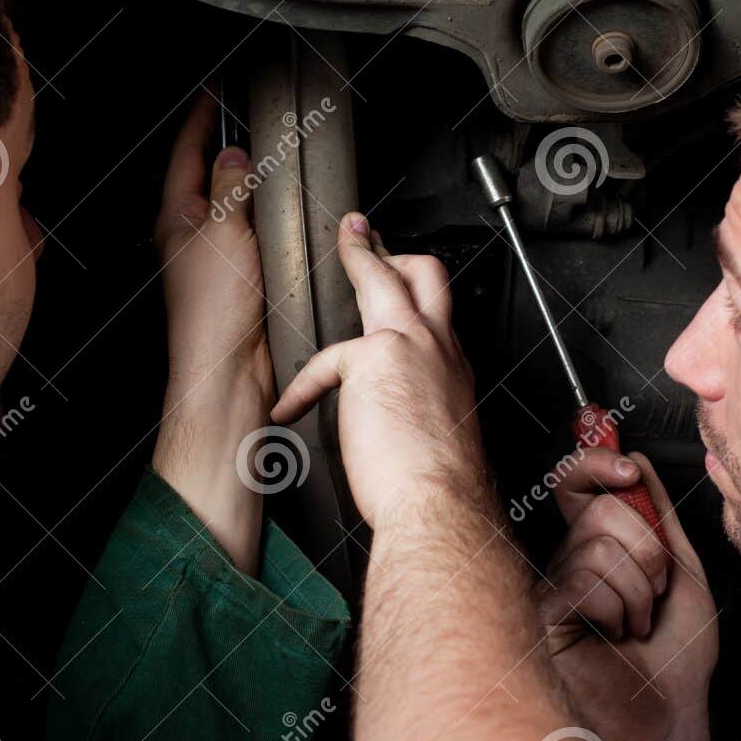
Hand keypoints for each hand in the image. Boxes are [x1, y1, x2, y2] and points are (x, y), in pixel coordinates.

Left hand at [154, 89, 272, 399]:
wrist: (228, 368)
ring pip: (231, 206)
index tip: (214, 88)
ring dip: (248, 182)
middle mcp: (192, 236)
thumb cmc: (214, 308)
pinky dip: (266, 216)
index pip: (187, 152)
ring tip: (267, 154)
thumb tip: (234, 156)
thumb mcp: (223, 232)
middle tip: (241, 111)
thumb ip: (230, 189)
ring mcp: (215, 258)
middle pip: (206, 176)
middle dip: (222, 144)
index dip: (201, 116)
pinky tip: (283, 213)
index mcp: (177, 217)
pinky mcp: (240, 279)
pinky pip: (253, 234)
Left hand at [271, 214, 492, 530]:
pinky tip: (289, 407)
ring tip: (341, 243)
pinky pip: (324, 362)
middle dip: (391, 249)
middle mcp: (437, 348)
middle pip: (424, 274)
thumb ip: (420, 410)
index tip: (401, 292)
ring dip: (357, 253)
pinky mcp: (372, 359)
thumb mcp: (439, 436)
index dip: (417, 299)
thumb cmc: (437, 485)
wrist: (439, 505)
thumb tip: (397, 419)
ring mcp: (409, 345)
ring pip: (384, 277)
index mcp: (451, 369)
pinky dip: (302, 389)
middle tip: (366, 235)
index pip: (435, 317)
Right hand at [540, 447, 720, 740]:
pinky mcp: (545, 615)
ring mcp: (553, 586)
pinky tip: (616, 637)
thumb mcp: (682, 569)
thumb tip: (636, 457)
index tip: (628, 470)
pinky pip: (586, 581)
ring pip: (599, 544)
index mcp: (596, 543)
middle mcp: (569, 559)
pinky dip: (620, 610)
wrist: (671, 713)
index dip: (594, 460)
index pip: (575, 480)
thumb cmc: (675, 656)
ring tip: (637, 622)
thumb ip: (660, 512)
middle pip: (601, 507)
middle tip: (655, 592)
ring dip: (640, 590)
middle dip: (649, 550)